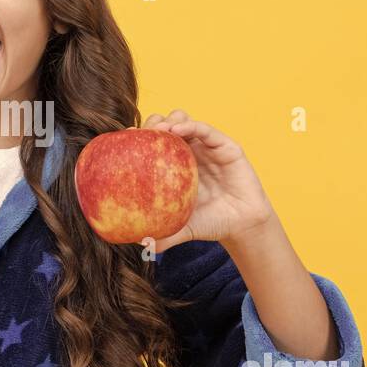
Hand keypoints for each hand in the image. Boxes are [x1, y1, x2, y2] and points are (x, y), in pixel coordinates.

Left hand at [142, 110, 274, 251]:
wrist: (242, 226)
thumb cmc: (210, 222)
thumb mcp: (182, 228)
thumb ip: (163, 236)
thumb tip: (142, 246)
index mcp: (174, 165)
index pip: (153, 143)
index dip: (138, 138)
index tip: (124, 140)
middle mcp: (188, 152)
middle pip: (165, 125)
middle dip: (151, 124)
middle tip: (140, 135)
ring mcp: (206, 147)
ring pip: (184, 120)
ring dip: (169, 120)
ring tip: (158, 130)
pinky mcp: (225, 146)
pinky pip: (205, 130)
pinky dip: (190, 126)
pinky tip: (176, 131)